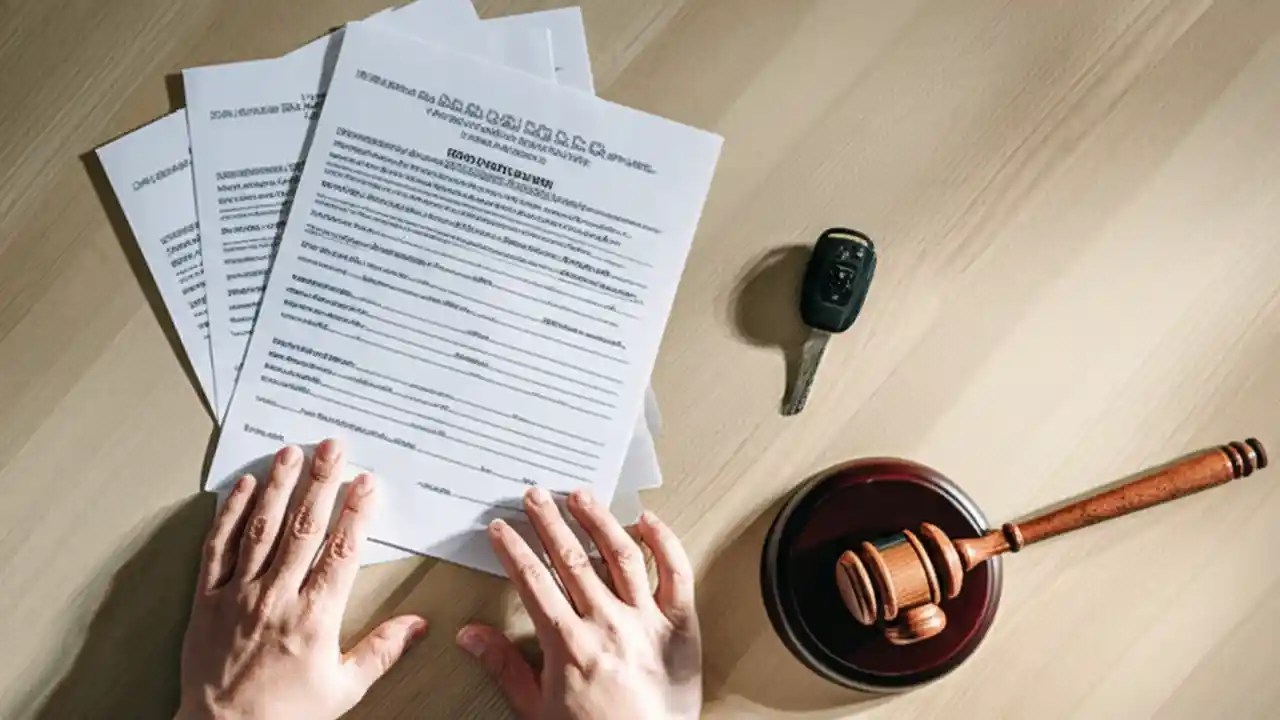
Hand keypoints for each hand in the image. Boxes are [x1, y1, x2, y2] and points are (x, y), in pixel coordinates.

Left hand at [176, 439, 426, 719]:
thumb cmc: (285, 715)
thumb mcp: (343, 689)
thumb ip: (382, 651)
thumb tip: (419, 626)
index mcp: (314, 617)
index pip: (341, 551)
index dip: (356, 513)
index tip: (367, 483)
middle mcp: (276, 597)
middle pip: (303, 527)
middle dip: (321, 481)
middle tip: (333, 446)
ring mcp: (239, 595)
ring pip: (261, 528)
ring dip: (279, 486)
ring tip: (291, 452)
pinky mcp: (207, 600)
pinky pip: (218, 548)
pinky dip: (231, 515)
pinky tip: (244, 488)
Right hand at [456, 488, 700, 719]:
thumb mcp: (536, 709)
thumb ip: (504, 666)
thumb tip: (470, 635)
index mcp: (568, 644)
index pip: (533, 581)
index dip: (513, 550)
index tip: (500, 529)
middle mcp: (607, 624)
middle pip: (572, 558)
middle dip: (548, 523)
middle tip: (534, 497)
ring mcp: (646, 621)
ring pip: (619, 554)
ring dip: (596, 520)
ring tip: (580, 496)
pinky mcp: (680, 624)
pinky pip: (675, 573)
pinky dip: (663, 541)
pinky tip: (646, 519)